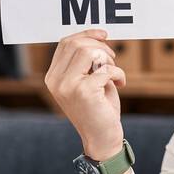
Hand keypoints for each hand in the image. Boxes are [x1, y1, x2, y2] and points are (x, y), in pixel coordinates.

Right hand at [42, 28, 125, 159]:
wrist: (102, 139)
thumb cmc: (98, 109)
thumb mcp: (87, 82)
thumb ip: (86, 62)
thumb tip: (97, 37)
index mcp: (53, 77)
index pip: (65, 43)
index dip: (86, 34)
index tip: (103, 35)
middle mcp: (56, 80)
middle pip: (76, 44)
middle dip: (99, 46)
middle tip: (112, 58)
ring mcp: (68, 86)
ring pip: (88, 52)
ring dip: (108, 59)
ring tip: (114, 72)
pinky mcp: (84, 91)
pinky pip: (106, 69)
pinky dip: (118, 74)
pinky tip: (120, 84)